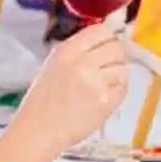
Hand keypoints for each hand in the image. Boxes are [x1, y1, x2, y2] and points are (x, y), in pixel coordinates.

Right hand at [12, 24, 128, 151]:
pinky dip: (118, 91)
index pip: (101, 30)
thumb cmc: (42, 101)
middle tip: (107, 69)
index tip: (107, 47)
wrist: (37, 131)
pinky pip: (123, 88)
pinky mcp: (105, 100)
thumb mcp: (55, 65)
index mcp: (67, 50)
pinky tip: (104, 97)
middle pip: (116, 47)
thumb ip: (79, 52)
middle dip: (115, 57)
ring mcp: (96, 81)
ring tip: (104, 86)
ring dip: (117, 75)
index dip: (108, 39)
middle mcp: (83, 62)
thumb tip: (106, 40)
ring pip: (122, 67)